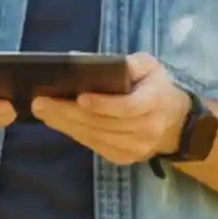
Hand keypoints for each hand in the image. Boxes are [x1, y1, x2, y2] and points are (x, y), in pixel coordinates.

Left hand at [30, 52, 190, 165]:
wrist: (176, 123)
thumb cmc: (156, 87)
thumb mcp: (150, 67)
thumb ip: (128, 64)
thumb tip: (88, 61)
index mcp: (155, 103)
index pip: (127, 107)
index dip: (103, 104)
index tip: (79, 97)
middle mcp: (147, 130)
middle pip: (103, 124)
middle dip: (68, 112)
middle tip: (41, 102)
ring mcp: (136, 148)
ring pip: (95, 137)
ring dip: (65, 124)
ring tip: (42, 110)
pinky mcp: (124, 158)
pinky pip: (95, 145)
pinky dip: (74, 133)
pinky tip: (57, 121)